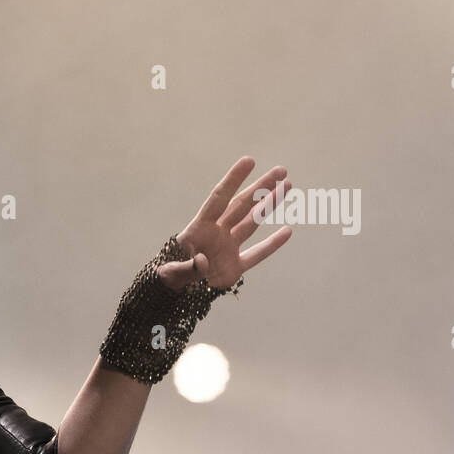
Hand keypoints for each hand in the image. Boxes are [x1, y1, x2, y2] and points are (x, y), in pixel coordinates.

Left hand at [158, 156, 292, 291]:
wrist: (171, 293)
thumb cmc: (166, 277)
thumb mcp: (171, 272)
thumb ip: (187, 267)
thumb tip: (203, 262)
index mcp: (199, 229)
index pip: (219, 198)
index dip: (233, 179)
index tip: (248, 161)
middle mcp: (216, 233)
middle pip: (241, 205)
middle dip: (260, 187)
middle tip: (280, 170)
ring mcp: (227, 249)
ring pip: (252, 222)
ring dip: (269, 205)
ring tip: (286, 185)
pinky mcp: (234, 268)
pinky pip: (256, 254)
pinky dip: (271, 244)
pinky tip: (287, 231)